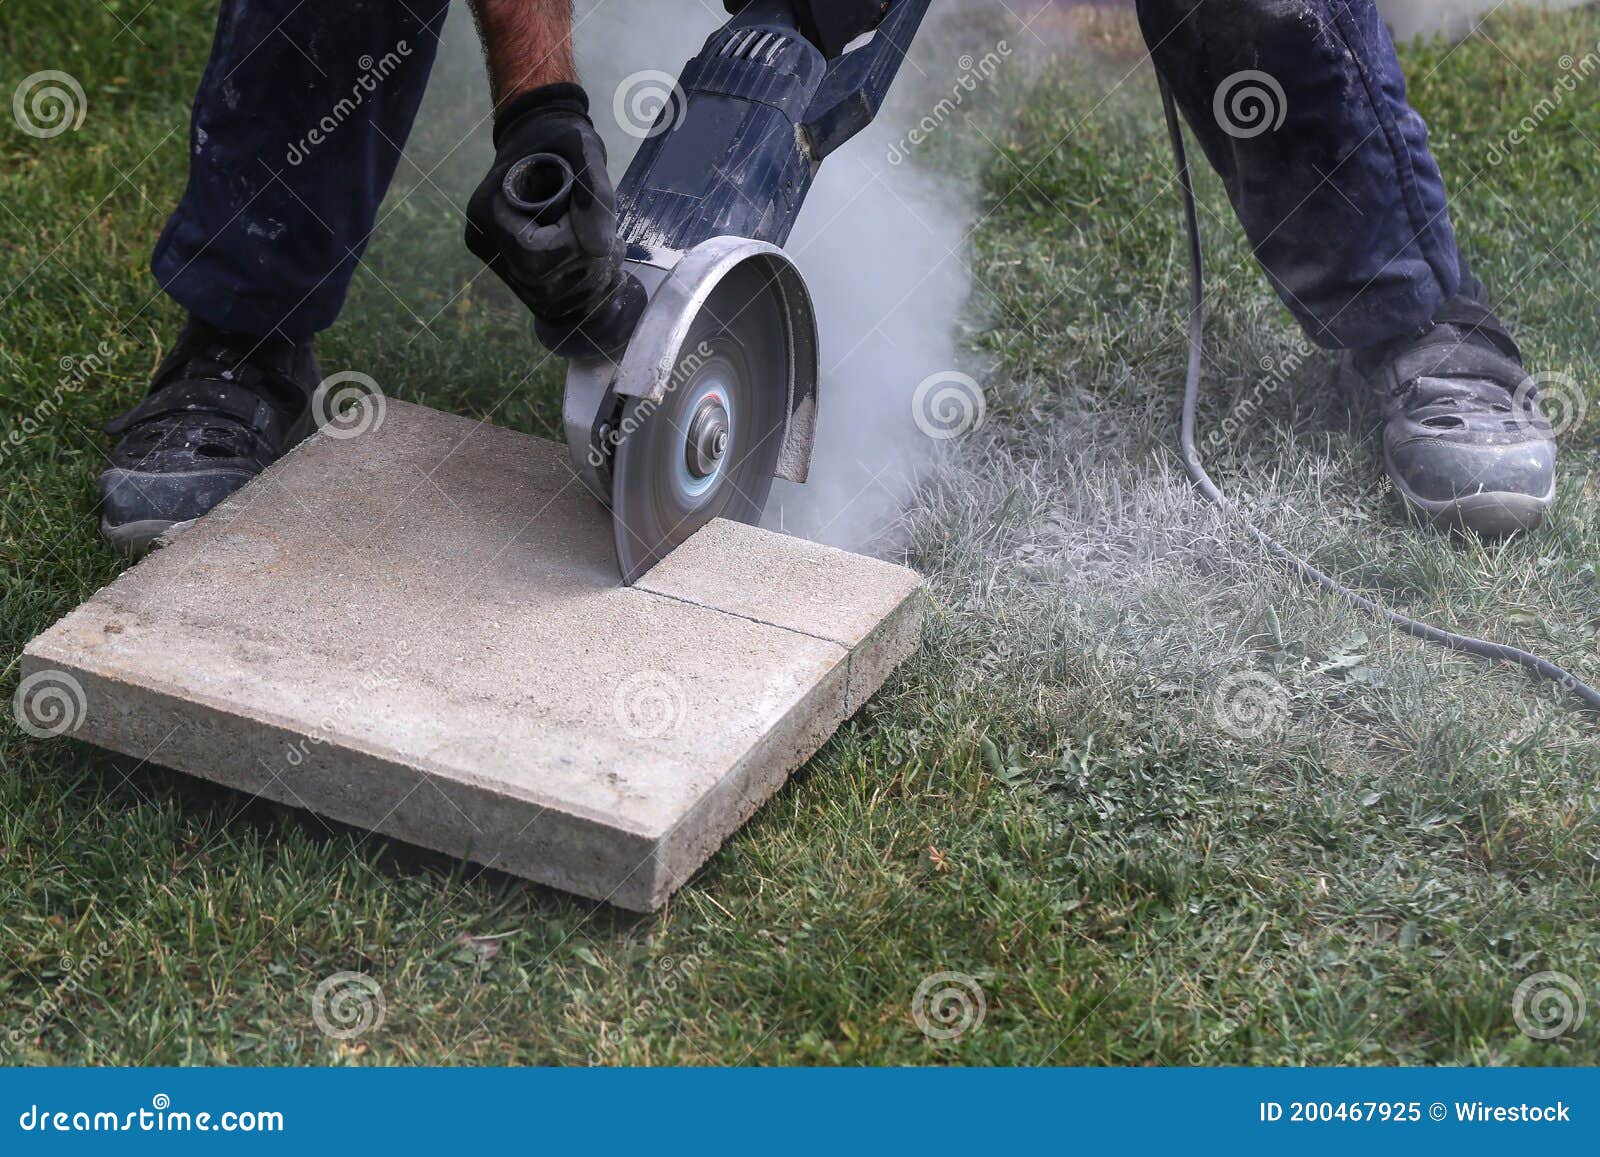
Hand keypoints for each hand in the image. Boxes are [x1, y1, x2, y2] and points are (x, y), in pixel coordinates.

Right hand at [465, 83, 623, 329]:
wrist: (542, 140)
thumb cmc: (559, 138)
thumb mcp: (581, 147)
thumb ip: (594, 195)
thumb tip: (600, 249)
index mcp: (489, 212)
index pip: (533, 256)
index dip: (574, 249)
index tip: (599, 226)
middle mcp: (488, 245)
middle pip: (542, 283)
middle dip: (588, 268)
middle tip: (615, 242)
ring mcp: (501, 265)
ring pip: (550, 301)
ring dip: (592, 284)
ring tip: (612, 250)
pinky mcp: (520, 276)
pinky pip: (554, 303)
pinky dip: (587, 293)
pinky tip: (606, 268)